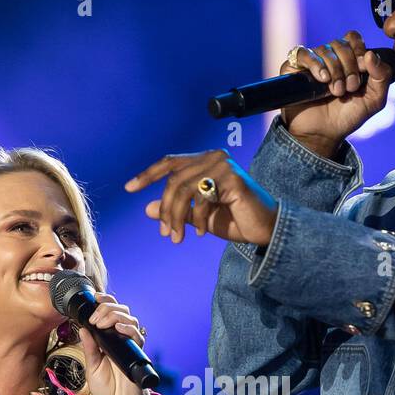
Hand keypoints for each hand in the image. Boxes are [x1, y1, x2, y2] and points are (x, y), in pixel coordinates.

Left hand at [75, 291, 150, 394]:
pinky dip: (128, 328)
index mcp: (108, 339)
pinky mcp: (138, 353)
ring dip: (114, 315)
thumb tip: (83, 328)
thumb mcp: (91, 366)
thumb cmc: (108, 391)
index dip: (103, 302)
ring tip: (101, 323)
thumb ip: (89, 348)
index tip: (92, 299)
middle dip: (106, 307)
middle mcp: (120, 339)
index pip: (109, 313)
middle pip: (120, 310)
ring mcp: (130, 345)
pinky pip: (137, 335)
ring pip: (129, 318)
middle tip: (94, 318)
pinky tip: (119, 329)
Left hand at [124, 150, 277, 246]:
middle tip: (166, 233)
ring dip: (176, 216)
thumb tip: (148, 208)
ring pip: (183, 188)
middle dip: (166, 209)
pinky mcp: (231, 177)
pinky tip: (198, 232)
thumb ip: (177, 210)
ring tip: (178, 236)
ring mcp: (223, 165)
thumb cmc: (236, 221)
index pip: (170, 163)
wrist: (265, 229)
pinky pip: (201, 196)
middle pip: (173, 179)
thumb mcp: (198, 217)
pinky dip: (196, 217)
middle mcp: (213, 157)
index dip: (148, 174)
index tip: (128, 188)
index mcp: (205, 161)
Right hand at [279, 31, 394, 155]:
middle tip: (348, 88)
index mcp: (348, 59)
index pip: (353, 39)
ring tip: (336, 92)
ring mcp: (312, 61)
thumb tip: (370, 53)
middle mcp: (329, 57)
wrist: (323, 134)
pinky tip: (322, 79)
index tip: (361, 75)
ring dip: (334, 71)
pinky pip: (303, 53)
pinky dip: (315, 64)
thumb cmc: (348, 116)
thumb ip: (382, 76)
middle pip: (341, 44)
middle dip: (349, 66)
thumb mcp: (374, 100)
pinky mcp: (294, 68)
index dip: (359, 52)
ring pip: (324, 49)